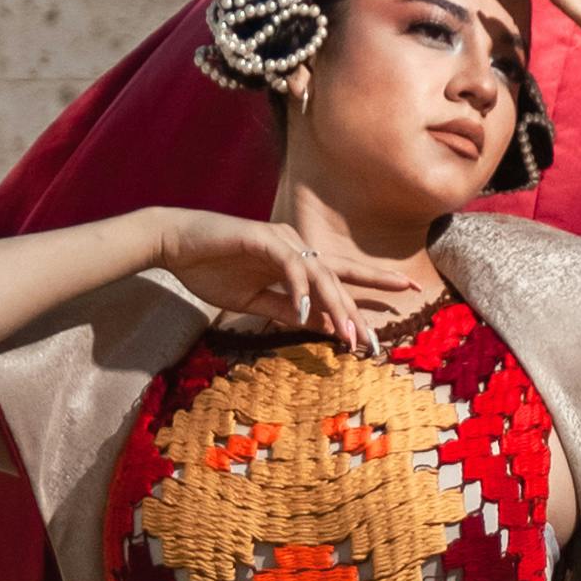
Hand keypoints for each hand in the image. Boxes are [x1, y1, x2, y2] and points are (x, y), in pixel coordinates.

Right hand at [154, 209, 422, 351]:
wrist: (175, 247)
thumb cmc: (210, 271)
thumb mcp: (253, 302)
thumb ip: (286, 311)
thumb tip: (319, 326)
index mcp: (296, 262)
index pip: (341, 276)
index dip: (373, 286)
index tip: (405, 295)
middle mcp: (296, 247)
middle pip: (338, 279)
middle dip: (360, 309)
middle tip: (377, 340)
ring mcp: (281, 241)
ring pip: (321, 274)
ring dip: (336, 306)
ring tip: (349, 335)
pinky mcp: (263, 240)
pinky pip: (290, 266)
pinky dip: (299, 290)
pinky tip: (305, 314)